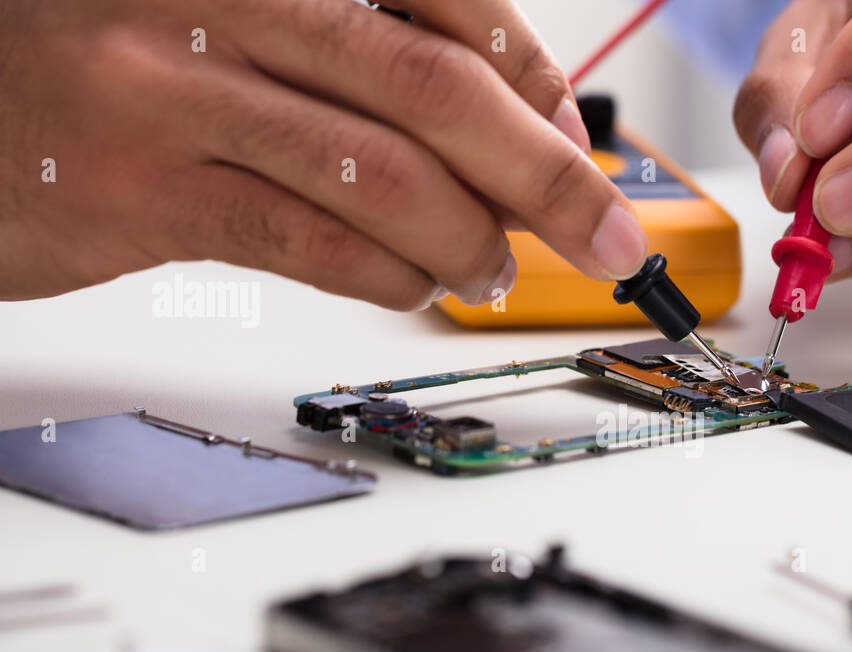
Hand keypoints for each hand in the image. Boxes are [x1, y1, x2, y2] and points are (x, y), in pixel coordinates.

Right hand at [0, 0, 647, 306]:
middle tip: (604, 231)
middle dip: (546, 175)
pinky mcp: (137, 190)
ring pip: (378, 175)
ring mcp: (167, 90)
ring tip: (493, 267)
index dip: (533, 76)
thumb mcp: (230, 12)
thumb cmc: (107, 57)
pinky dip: (386, 276)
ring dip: (468, 238)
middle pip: (433, 90)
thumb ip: (355, 53)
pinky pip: (305, 242)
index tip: (575, 138)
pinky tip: (410, 285)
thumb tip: (508, 129)